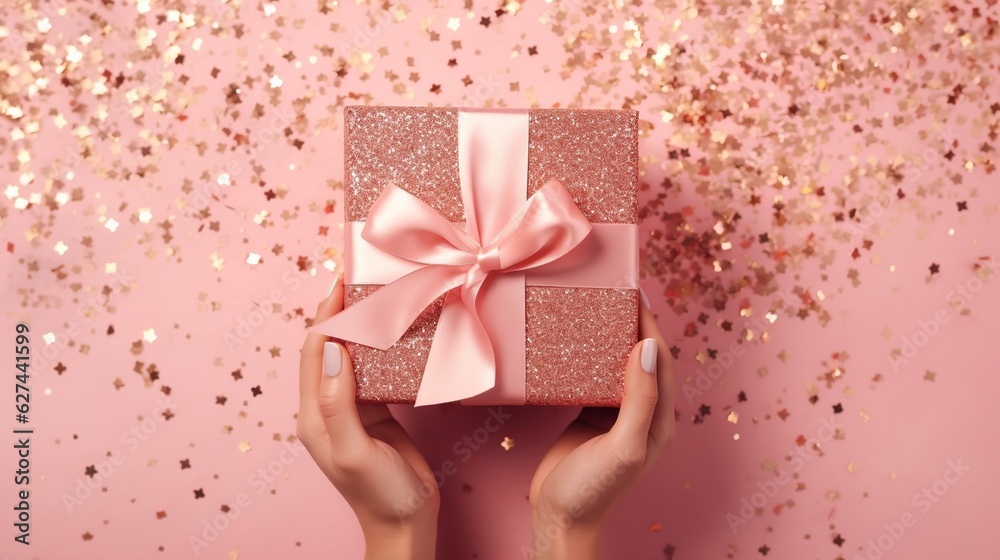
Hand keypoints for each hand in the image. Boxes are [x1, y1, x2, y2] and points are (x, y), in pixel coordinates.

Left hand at [296, 275, 438, 559]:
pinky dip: (380, 345)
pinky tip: (395, 330)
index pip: (314, 353)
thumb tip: (334, 351)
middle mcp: (328, 406)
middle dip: (339, 311)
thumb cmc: (381, 494)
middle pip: (329, 348)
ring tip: (377, 294)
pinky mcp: (377, 411)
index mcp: (314, 415)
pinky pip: (373, 370)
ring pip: (352, 355)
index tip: (340, 283)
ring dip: (360, 324)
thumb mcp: (355, 450)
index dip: (325, 315)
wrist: (407, 523)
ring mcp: (353, 408)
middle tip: (359, 278)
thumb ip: (340, 403)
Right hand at [528, 300, 675, 558]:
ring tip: (597, 305)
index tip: (635, 293)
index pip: (662, 361)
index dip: (651, 326)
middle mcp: (643, 413)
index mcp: (660, 420)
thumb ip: (639, 399)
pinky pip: (595, 376)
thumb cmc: (594, 490)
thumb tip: (648, 349)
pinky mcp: (589, 414)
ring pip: (619, 363)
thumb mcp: (622, 446)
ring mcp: (615, 413)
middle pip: (643, 358)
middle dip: (634, 324)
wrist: (559, 519)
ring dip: (612, 335)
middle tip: (616, 290)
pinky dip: (590, 354)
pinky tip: (576, 339)